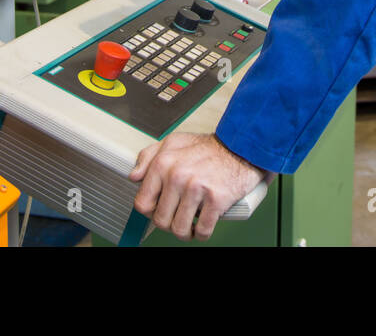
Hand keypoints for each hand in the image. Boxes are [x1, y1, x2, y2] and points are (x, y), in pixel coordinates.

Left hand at [130, 133, 263, 240]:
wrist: (241, 147)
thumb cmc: (209, 147)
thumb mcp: (174, 142)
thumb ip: (149, 156)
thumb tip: (134, 176)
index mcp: (163, 164)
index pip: (142, 203)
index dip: (150, 211)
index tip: (159, 210)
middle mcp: (177, 176)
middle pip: (161, 220)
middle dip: (169, 223)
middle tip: (177, 218)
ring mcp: (196, 189)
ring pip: (180, 229)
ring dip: (185, 232)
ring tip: (190, 225)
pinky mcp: (216, 200)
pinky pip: (203, 230)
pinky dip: (202, 234)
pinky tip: (203, 226)